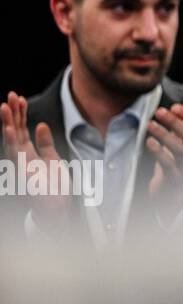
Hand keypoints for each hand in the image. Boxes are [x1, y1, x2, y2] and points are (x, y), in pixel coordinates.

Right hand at [1, 91, 71, 228]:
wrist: (57, 209)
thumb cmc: (53, 187)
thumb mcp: (52, 159)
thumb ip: (45, 143)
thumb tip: (40, 124)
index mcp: (28, 153)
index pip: (22, 129)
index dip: (21, 114)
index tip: (20, 97)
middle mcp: (21, 158)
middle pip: (16, 131)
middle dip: (13, 113)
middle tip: (12, 94)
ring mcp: (20, 165)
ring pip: (11, 140)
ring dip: (8, 123)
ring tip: (5, 106)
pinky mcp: (22, 173)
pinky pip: (16, 154)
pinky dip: (12, 140)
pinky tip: (11, 128)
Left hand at [146, 103, 182, 223]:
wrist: (170, 195)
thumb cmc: (171, 165)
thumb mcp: (177, 146)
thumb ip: (176, 130)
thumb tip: (169, 110)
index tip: (175, 107)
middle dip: (176, 121)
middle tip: (159, 111)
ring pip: (180, 148)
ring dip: (164, 134)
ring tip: (150, 124)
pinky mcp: (173, 178)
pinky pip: (168, 164)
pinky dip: (159, 151)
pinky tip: (149, 142)